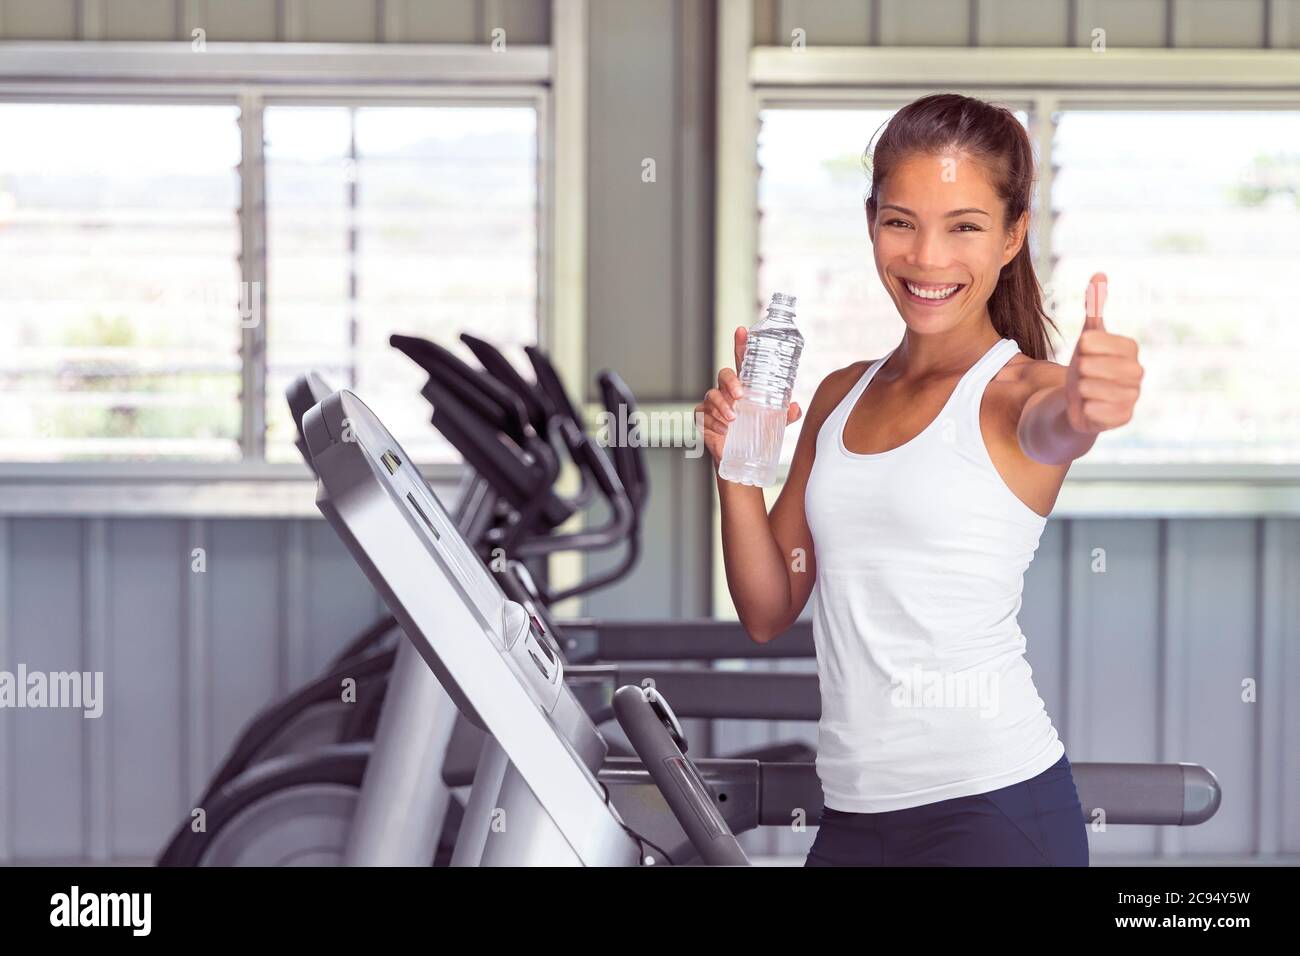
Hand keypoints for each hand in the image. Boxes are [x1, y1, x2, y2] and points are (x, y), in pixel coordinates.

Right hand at [696, 326, 802, 465]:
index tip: (741, 331)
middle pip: (724, 375)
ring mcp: (713, 405)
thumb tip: (795, 407)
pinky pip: (703, 414)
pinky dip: (714, 422)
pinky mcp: (703, 419)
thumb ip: (785, 415)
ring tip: (733, 419)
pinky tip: (724, 430)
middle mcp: (728, 392)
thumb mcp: (774, 426)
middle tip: (740, 395)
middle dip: (730, 382)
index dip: (741, 345)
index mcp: (744, 388)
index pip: (742, 362)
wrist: (740, 462)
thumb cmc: (755, 438)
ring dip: (722, 406)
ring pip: (712, 395)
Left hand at [1065, 272, 1142, 434]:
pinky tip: (1087, 406)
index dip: (1087, 347)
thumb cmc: (1086, 365)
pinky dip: (1086, 409)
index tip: (1082, 350)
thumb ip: (1094, 308)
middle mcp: (1137, 373)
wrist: (1079, 402)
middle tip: (1083, 372)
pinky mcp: (1123, 419)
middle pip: (1098, 367)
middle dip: (1082, 369)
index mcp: (1130, 350)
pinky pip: (1098, 412)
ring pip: (1095, 389)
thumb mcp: (1087, 336)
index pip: (1103, 343)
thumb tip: (1099, 274)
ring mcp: (1132, 397)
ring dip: (1082, 389)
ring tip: (1084, 389)